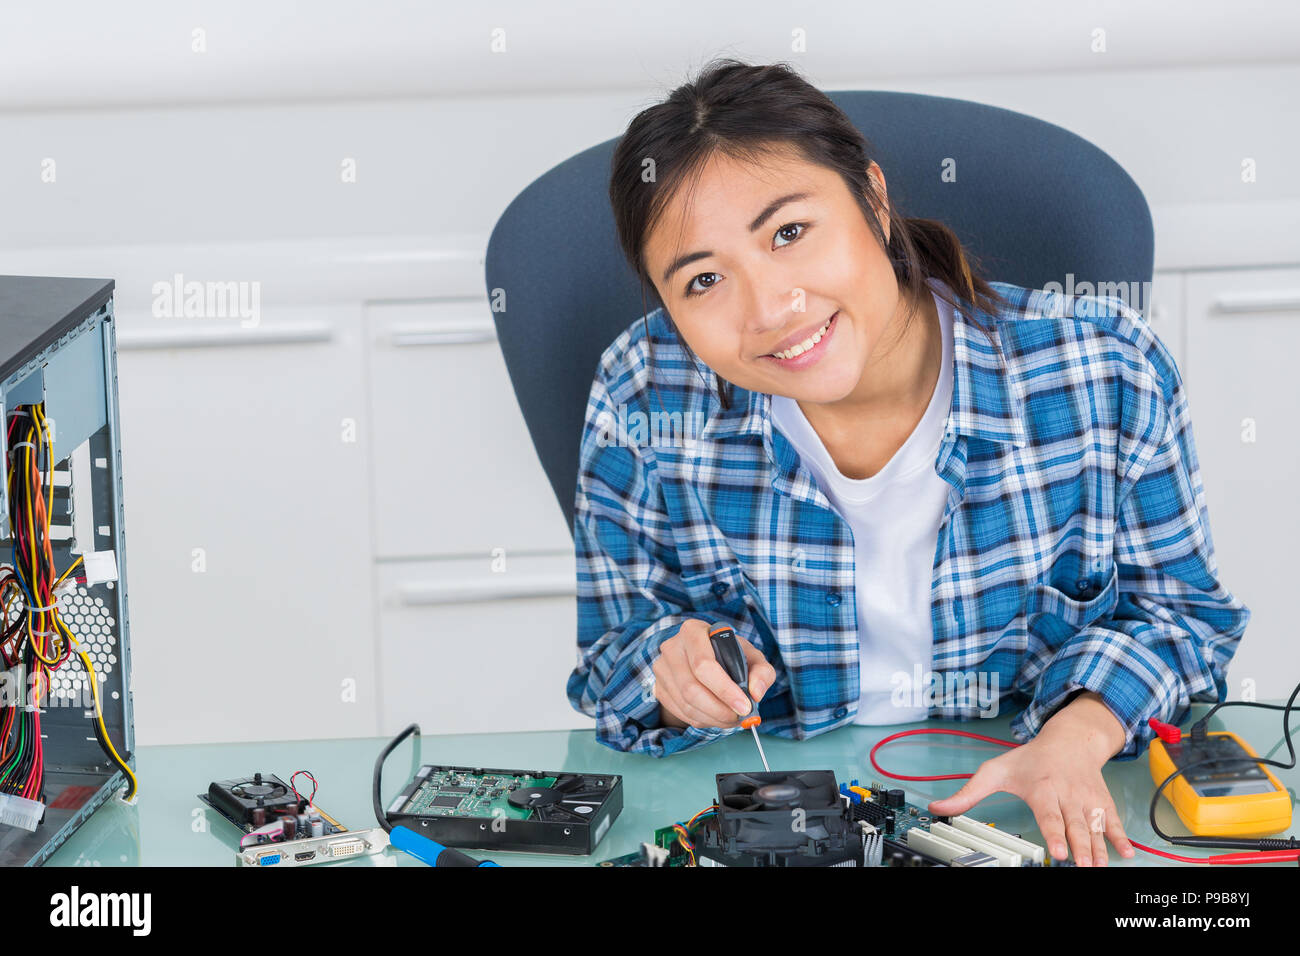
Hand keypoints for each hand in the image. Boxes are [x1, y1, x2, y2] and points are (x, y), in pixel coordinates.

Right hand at [652, 619, 775, 729]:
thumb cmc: (730, 655)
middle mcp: (672, 647)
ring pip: (686, 703)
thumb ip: (762, 672)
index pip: (703, 664)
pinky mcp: (658, 687)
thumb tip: (756, 694)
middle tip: (740, 717)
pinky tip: (716, 716)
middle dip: (719, 709)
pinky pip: (680, 712)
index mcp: (693, 631)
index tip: (744, 706)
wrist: (704, 659)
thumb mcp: (752, 656)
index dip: (724, 689)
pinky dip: (702, 720)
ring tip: (732, 718)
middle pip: (691, 688)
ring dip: (713, 718)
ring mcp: (662, 668)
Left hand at [926, 692, 1136, 865]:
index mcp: (1042, 786)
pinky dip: (1119, 837)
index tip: (1058, 851)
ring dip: (1098, 847)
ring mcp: (1087, 798)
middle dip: (1079, 846)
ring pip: (1094, 825)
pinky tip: (1126, 853)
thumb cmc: (1031, 759)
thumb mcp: (995, 771)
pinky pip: (1112, 821)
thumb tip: (937, 807)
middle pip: (1074, 824)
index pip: (1049, 813)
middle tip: (1081, 867)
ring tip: (1098, 867)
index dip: (1055, 832)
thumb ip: (968, 794)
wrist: (1070, 740)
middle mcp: (1068, 793)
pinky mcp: (1102, 802)